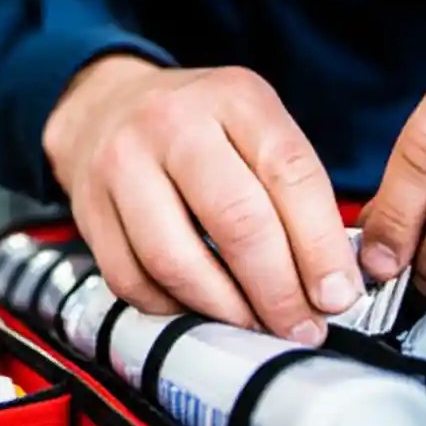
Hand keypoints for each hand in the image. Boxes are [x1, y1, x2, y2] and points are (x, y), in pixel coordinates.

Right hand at [43, 55, 361, 344]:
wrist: (105, 105)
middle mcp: (172, 124)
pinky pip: (131, 279)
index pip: (289, 175)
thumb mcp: (254, 125)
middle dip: (278, 291)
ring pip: (176, 260)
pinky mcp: (87, 208)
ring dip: (224, 310)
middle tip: (301, 328)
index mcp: (233, 97)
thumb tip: (331, 279)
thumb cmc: (197, 126)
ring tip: (253, 326)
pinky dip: (170, 308)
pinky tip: (198, 310)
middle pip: (236, 221)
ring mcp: (121, 165)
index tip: (337, 296)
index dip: (320, 246)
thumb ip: (293, 187)